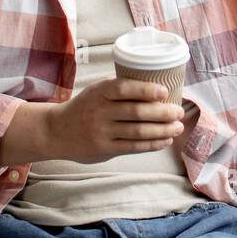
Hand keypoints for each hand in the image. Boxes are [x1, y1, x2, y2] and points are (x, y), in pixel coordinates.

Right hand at [44, 78, 186, 163]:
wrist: (57, 131)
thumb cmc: (84, 107)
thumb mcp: (96, 91)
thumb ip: (120, 89)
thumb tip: (158, 89)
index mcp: (100, 92)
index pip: (125, 88)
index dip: (146, 89)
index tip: (165, 92)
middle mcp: (100, 111)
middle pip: (137, 112)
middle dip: (163, 112)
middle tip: (179, 112)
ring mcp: (102, 132)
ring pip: (138, 131)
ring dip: (163, 130)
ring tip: (178, 127)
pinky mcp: (104, 149)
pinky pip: (133, 147)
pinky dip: (153, 144)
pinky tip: (165, 140)